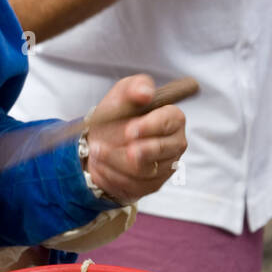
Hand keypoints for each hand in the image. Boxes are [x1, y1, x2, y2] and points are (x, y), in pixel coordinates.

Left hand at [83, 75, 186, 203]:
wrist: (101, 142)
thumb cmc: (116, 116)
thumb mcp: (121, 95)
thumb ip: (134, 87)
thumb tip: (145, 92)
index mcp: (172, 118)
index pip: (171, 121)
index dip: (150, 126)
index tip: (130, 130)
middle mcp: (174, 143)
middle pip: (161, 149)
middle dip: (133, 150)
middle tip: (107, 147)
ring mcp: (166, 167)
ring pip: (143, 170)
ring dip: (113, 160)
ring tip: (97, 150)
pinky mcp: (153, 185)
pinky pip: (133, 184)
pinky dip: (111, 174)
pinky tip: (102, 164)